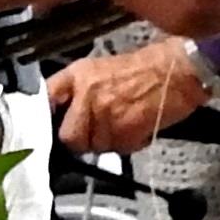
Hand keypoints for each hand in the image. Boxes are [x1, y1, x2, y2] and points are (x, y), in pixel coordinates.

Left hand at [46, 41, 204, 154]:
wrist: (175, 72)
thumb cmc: (142, 70)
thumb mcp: (97, 68)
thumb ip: (74, 90)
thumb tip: (59, 113)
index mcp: (77, 77)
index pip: (46, 102)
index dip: (44, 119)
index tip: (47, 128)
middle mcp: (86, 97)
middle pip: (69, 136)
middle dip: (80, 139)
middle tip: (95, 131)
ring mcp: (105, 117)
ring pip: (94, 147)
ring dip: (106, 142)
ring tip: (122, 123)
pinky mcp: (124, 134)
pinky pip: (117, 150)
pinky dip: (125, 145)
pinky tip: (134, 127)